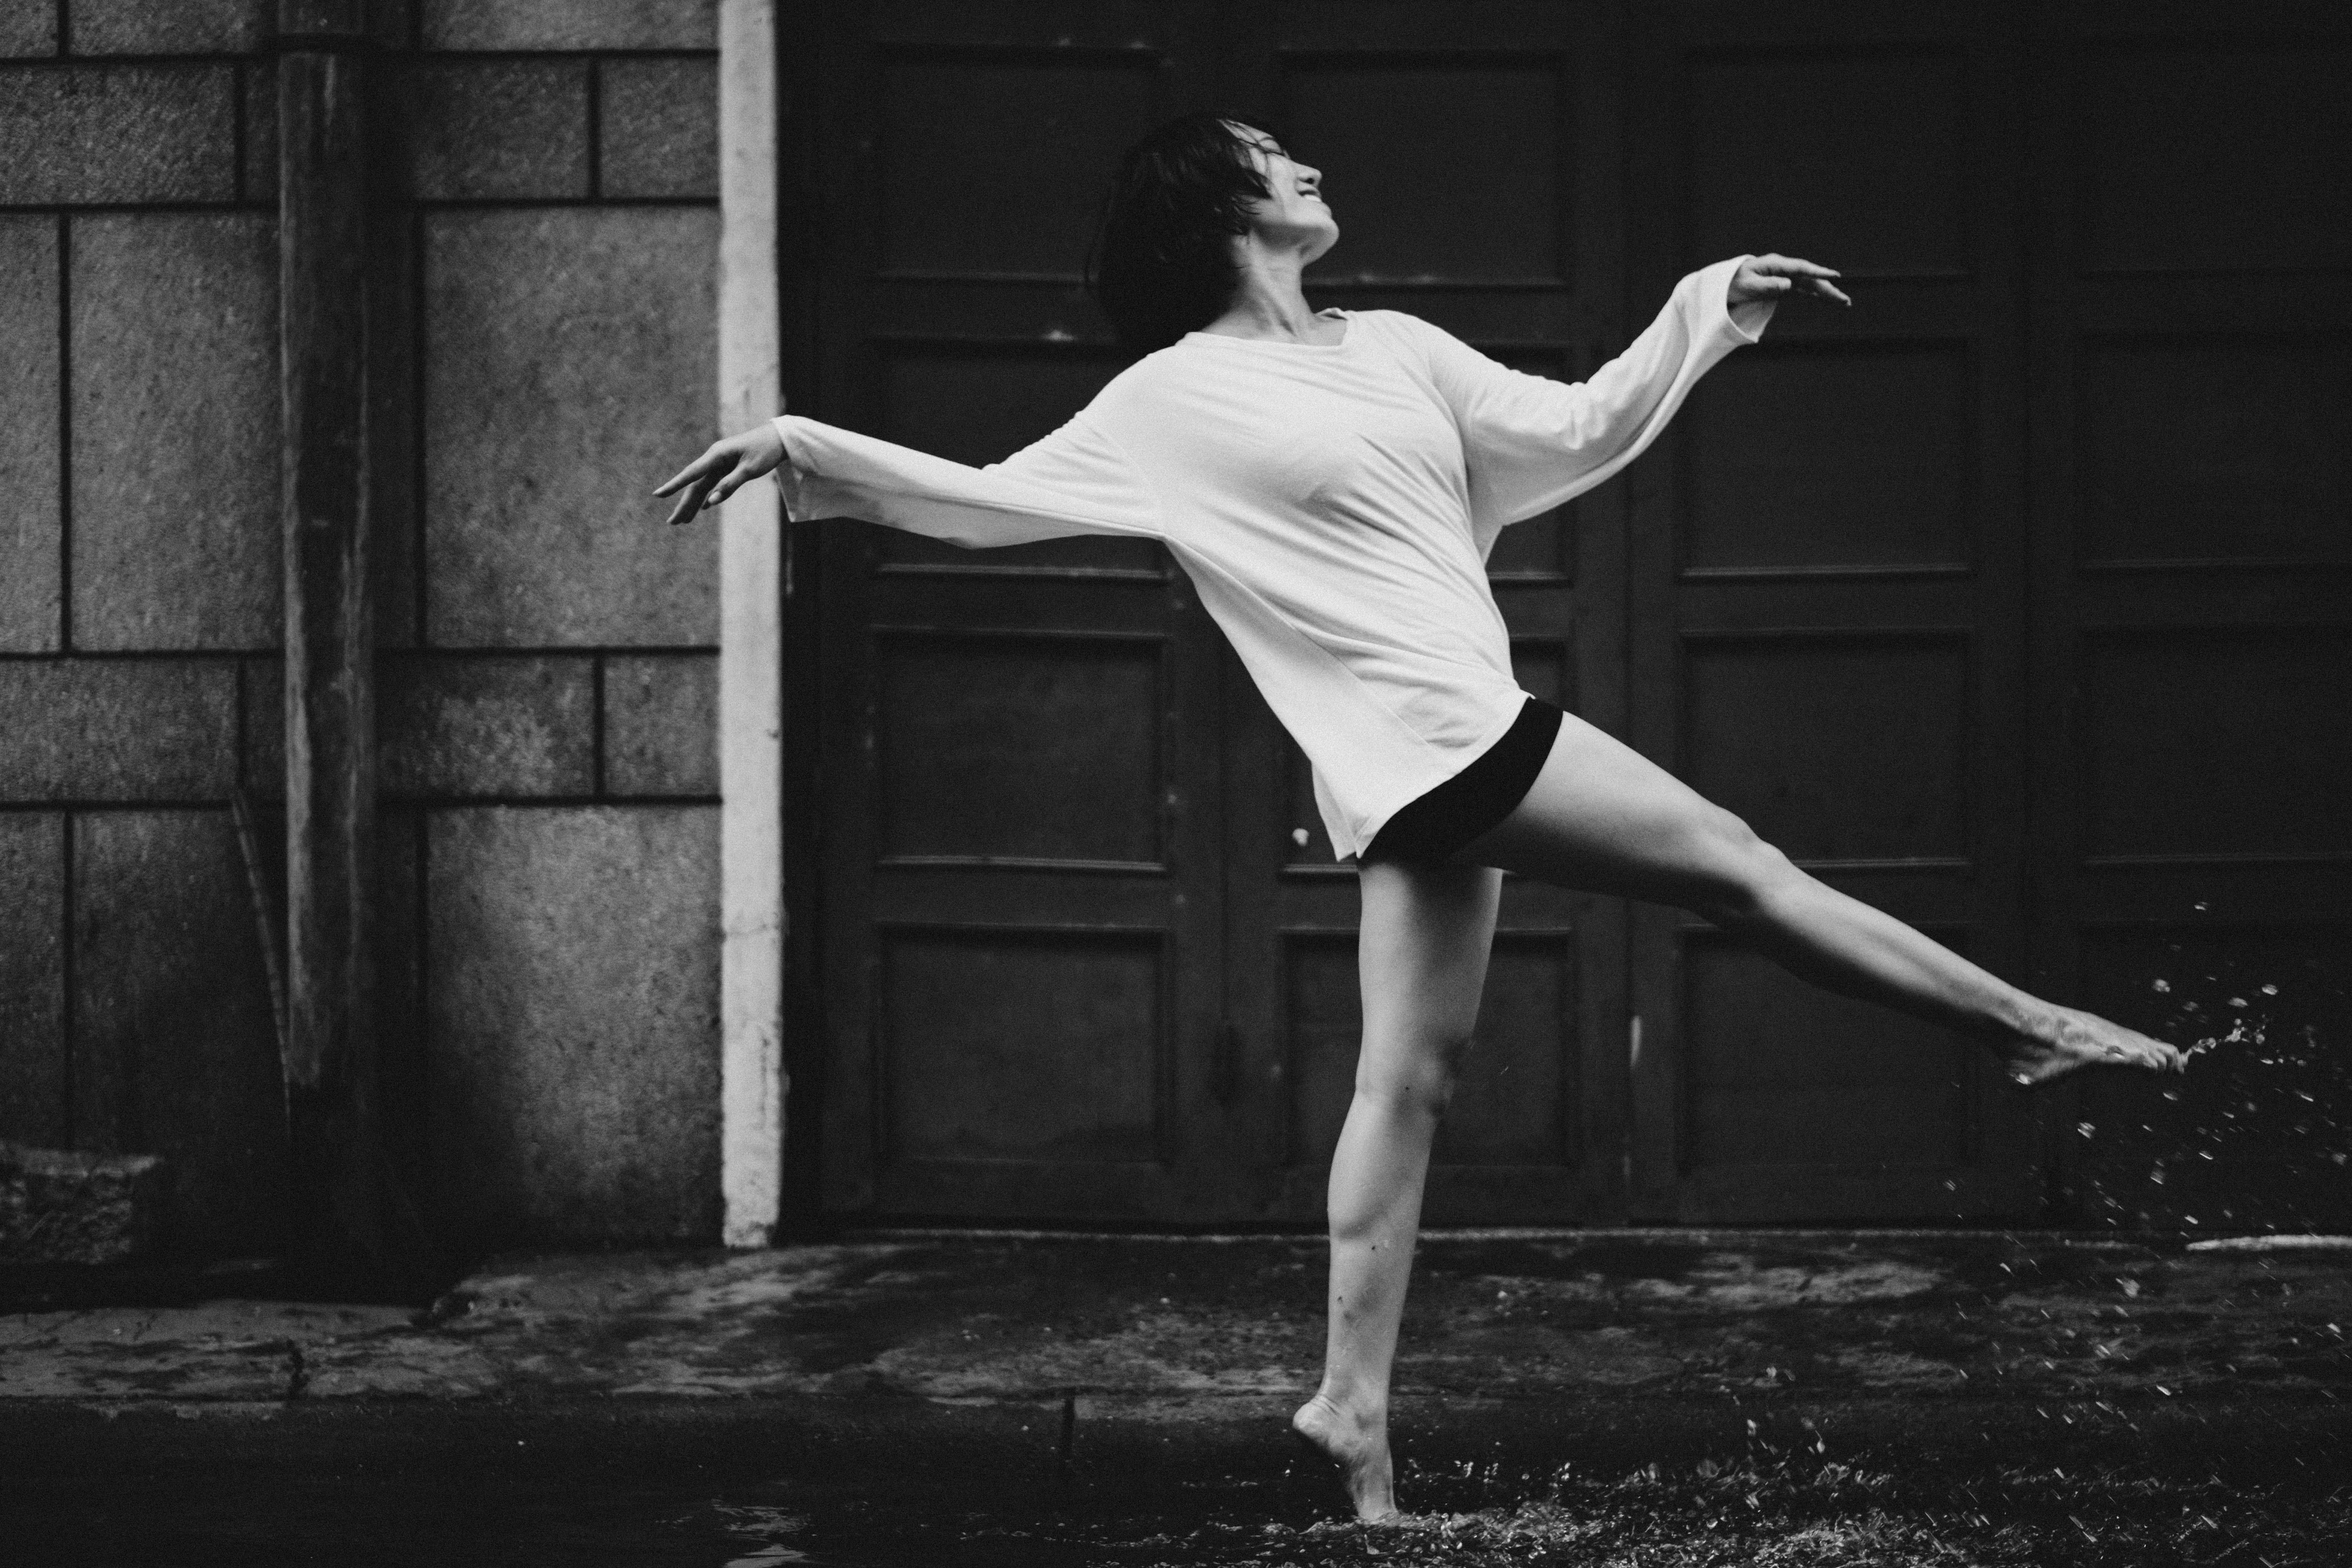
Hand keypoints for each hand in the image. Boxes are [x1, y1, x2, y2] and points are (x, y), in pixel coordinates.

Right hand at [653, 421, 786, 525]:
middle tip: (672, 523)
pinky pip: (714, 484)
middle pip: (695, 485)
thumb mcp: (750, 469)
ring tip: (683, 521)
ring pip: (703, 487)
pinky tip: (701, 508)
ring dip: (693, 504)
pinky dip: (708, 496)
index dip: (674, 485)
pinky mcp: (728, 468)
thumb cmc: (766, 450)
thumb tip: (710, 502)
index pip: (691, 474)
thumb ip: (730, 485)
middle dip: (683, 504)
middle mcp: (714, 459)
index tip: (657, 495)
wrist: (779, 437)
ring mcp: (721, 464)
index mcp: (716, 456)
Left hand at [1728, 253, 1850, 307]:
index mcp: (1776, 264)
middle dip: (1828, 288)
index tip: (1833, 276)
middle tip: (1844, 299)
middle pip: (1810, 278)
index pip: (1801, 268)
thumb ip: (1768, 285)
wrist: (1725, 285)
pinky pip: (1803, 292)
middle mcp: (1784, 270)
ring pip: (1810, 286)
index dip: (1818, 272)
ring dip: (1826, 294)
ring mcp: (1785, 278)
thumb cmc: (1734, 282)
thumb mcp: (1749, 284)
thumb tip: (1788, 285)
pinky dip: (1815, 296)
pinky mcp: (1784, 288)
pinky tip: (1828, 301)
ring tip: (1843, 302)